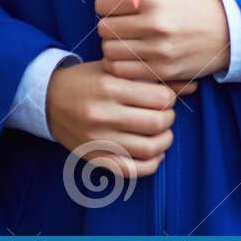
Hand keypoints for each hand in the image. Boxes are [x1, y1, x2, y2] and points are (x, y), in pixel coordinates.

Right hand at [44, 59, 191, 176]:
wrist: (48, 98)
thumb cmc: (88, 79)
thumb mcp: (117, 70)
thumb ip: (154, 78)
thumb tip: (192, 86)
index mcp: (110, 88)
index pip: (160, 98)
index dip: (170, 99)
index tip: (165, 98)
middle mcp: (103, 115)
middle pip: (157, 124)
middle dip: (169, 119)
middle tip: (165, 115)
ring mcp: (97, 139)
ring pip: (149, 149)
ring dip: (164, 142)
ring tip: (162, 134)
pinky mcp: (93, 157)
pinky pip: (129, 170)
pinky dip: (149, 165)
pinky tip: (153, 154)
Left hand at [92, 0, 231, 83]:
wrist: (227, 31)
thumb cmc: (192, 4)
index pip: (103, 3)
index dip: (107, 4)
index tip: (119, 7)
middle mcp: (154, 21)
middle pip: (103, 28)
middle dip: (110, 26)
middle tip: (124, 25)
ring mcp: (158, 48)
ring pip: (109, 51)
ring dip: (115, 46)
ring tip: (129, 41)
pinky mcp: (161, 69)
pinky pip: (122, 70)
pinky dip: (122, 64)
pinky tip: (134, 56)